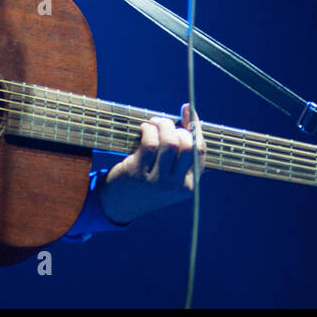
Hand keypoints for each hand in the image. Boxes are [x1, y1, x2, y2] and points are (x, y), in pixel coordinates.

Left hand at [98, 103, 205, 224]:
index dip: (196, 126)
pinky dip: (149, 130)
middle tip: (163, 122)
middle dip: (176, 127)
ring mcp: (157, 182)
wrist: (117, 206)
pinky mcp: (138, 174)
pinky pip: (150, 143)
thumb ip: (180, 156)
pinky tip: (144, 129)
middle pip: (187, 145)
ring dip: (162, 126)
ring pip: (170, 143)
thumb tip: (188, 117)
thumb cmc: (146, 184)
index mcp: (189, 186)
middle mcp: (176, 186)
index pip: (199, 151)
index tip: (188, 109)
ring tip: (154, 123)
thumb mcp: (169, 177)